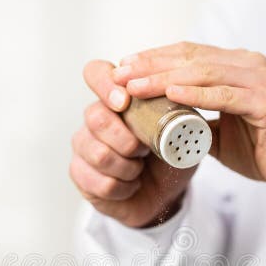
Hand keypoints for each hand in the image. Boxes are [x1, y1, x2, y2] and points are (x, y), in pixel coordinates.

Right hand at [69, 60, 196, 227]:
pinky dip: (124, 187)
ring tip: (140, 169)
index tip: (125, 101)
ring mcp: (83, 146)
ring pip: (99, 154)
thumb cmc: (169, 154)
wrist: (165, 192)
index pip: (95, 73)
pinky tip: (132, 185)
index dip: (106, 84)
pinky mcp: (80, 175)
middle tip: (145, 150)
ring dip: (128, 167)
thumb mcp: (182, 127)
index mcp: (116, 98)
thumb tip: (186, 92)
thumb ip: (179, 107)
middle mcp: (94, 118)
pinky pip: (100, 183)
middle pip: (96, 118)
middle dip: (127, 138)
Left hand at [113, 42, 265, 198]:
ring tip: (135, 86)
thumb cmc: (263, 149)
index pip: (188, 54)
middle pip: (190, 58)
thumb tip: (161, 120)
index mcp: (237, 66)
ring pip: (203, 72)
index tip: (122, 68)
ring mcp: (260, 81)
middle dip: (150, 65)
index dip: (153, 58)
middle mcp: (249, 65)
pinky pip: (224, 96)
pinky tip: (171, 94)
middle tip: (119, 74)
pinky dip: (196, 94)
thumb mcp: (220, 130)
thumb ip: (195, 117)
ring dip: (164, 78)